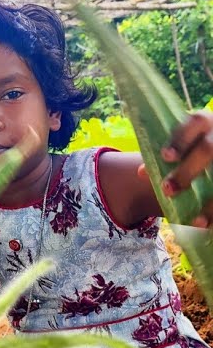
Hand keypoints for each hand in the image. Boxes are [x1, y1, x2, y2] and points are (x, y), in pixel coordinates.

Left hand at [158, 110, 212, 227]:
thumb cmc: (195, 155)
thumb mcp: (184, 152)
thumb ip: (167, 160)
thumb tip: (141, 172)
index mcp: (209, 124)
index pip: (198, 121)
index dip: (182, 138)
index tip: (166, 157)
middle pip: (209, 148)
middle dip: (188, 170)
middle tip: (167, 190)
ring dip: (212, 203)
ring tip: (195, 222)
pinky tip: (205, 226)